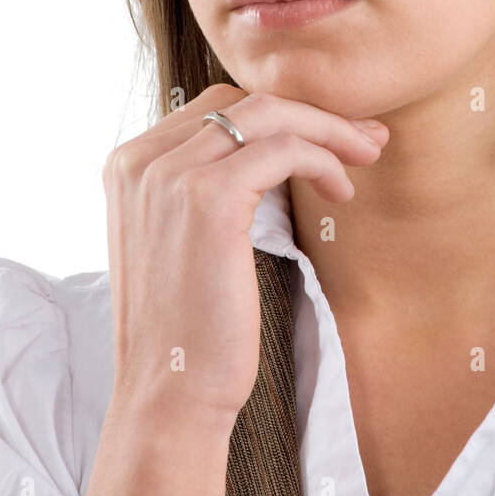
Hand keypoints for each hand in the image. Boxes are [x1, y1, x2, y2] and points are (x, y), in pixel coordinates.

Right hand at [102, 83, 388, 424]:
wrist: (169, 394)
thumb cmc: (188, 330)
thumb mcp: (181, 242)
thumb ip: (203, 189)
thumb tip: (274, 150)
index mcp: (128, 165)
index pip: (214, 108)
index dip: (280, 117)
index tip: (331, 136)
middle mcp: (140, 160)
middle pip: (241, 102)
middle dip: (311, 114)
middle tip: (365, 138)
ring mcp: (168, 174)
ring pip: (267, 115)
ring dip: (327, 129)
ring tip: (367, 154)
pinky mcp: (206, 197)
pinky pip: (282, 149)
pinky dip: (321, 158)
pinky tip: (341, 191)